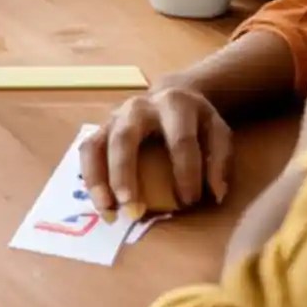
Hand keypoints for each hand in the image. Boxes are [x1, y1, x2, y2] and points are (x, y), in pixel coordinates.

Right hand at [79, 85, 232, 219]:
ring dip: (98, 180)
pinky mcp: (100, 129)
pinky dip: (90, 179)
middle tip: (132, 210)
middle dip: (125, 175)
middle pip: (124, 139)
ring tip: (107, 211)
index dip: (186, 173)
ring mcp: (114, 117)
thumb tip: (214, 194)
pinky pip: (87, 152)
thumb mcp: (218, 132)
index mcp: (174, 105)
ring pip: (96, 146)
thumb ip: (219, 160)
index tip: (190, 202)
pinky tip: (101, 204)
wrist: (173, 95)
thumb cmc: (196, 121)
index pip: (179, 140)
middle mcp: (138, 107)